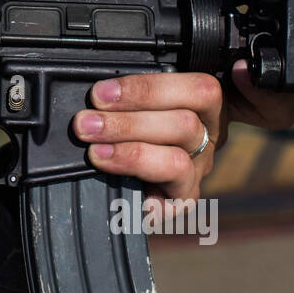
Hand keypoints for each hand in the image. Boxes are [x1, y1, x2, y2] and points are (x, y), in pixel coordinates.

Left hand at [71, 60, 293, 212]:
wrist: (157, 161)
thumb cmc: (141, 119)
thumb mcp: (142, 98)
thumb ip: (128, 94)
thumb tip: (98, 95)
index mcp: (202, 103)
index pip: (195, 89)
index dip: (146, 89)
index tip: (101, 94)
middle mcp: (207, 135)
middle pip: (184, 125)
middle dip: (127, 124)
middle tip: (86, 124)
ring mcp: (198, 169)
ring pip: (178, 162)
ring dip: (131, 155)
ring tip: (96, 153)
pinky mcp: (185, 198)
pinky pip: (175, 203)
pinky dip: (152, 200)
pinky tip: (133, 198)